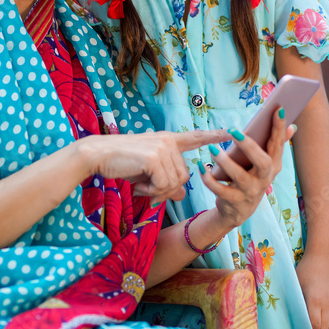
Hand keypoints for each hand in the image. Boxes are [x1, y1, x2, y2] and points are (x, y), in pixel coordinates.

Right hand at [77, 130, 229, 204]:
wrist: (98, 155)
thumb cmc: (122, 163)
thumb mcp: (148, 173)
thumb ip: (167, 182)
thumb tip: (181, 196)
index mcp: (169, 140)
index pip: (196, 137)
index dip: (214, 135)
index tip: (230, 132)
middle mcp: (169, 141)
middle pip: (184, 176)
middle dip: (168, 190)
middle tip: (148, 191)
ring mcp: (163, 147)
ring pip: (175, 182)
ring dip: (158, 191)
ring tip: (141, 186)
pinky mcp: (155, 157)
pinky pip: (163, 185)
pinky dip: (151, 191)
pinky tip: (139, 186)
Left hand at [200, 108, 294, 227]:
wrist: (238, 212)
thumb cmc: (251, 179)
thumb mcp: (265, 166)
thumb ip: (276, 146)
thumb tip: (292, 126)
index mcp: (273, 167)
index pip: (278, 145)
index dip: (279, 128)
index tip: (277, 110)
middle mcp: (264, 180)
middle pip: (263, 162)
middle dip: (250, 146)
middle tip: (234, 131)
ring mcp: (250, 192)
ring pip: (239, 177)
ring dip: (225, 162)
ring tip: (213, 149)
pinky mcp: (233, 202)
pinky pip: (220, 190)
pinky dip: (209, 179)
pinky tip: (201, 167)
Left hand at [297, 250, 328, 328]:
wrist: (322, 258)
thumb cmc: (306, 269)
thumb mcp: (297, 284)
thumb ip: (299, 300)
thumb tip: (297, 314)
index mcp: (314, 300)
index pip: (315, 324)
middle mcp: (326, 303)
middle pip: (325, 327)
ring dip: (326, 327)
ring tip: (318, 324)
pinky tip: (325, 318)